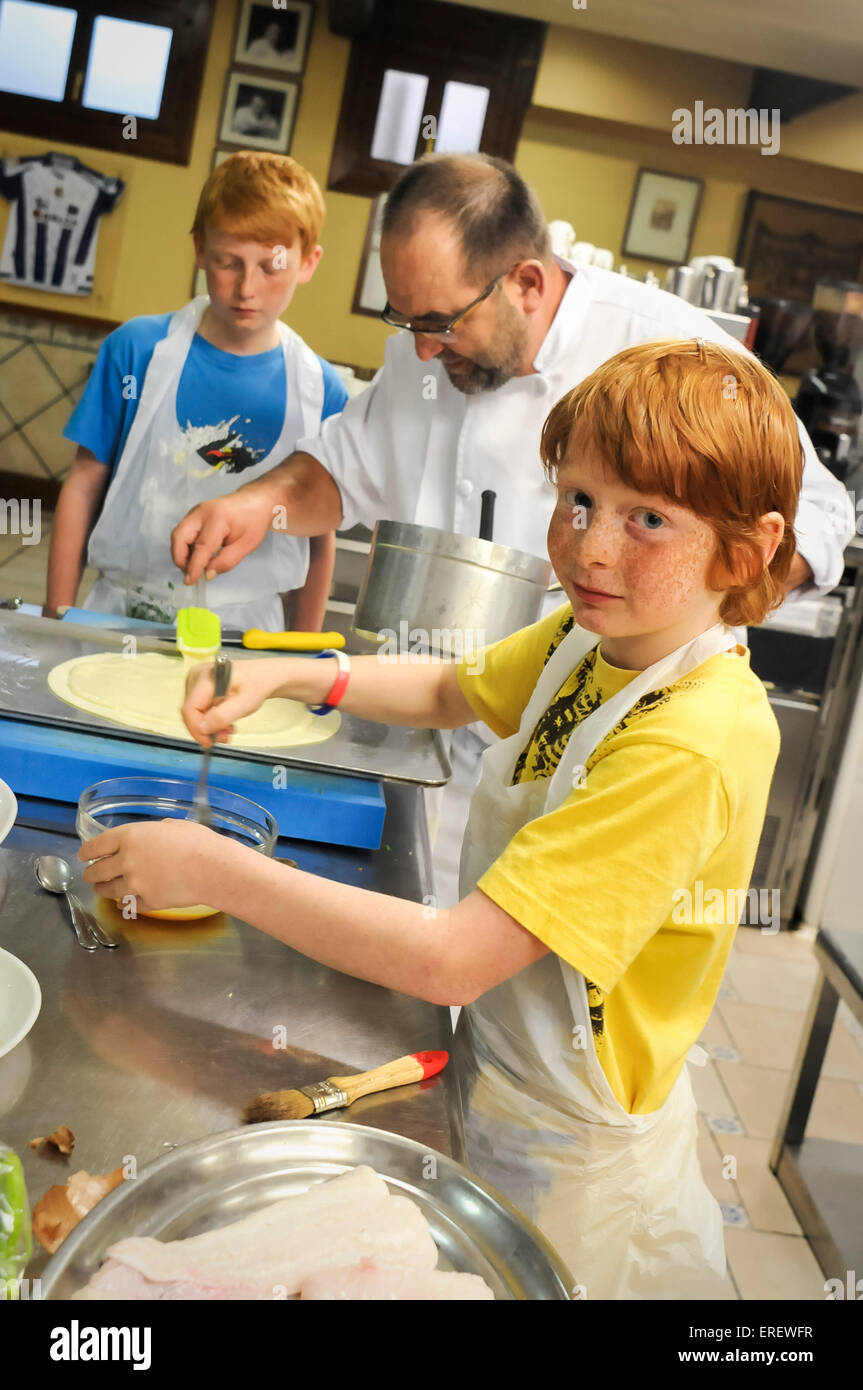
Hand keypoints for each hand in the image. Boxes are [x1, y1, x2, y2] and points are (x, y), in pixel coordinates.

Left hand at [79, 820, 227, 910]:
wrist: (213, 869)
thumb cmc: (198, 842)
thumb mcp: (172, 826)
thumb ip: (155, 831)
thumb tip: (153, 835)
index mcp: (130, 837)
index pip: (97, 845)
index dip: (86, 851)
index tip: (83, 855)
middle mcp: (126, 861)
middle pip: (97, 871)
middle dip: (91, 873)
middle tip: (91, 875)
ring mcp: (135, 884)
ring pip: (108, 891)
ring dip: (103, 890)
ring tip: (102, 890)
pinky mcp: (147, 902)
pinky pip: (129, 905)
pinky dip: (125, 904)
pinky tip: (124, 903)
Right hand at [171, 486, 274, 585]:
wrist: (254, 502)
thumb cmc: (253, 521)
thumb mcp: (246, 545)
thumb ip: (226, 561)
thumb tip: (207, 574)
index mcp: (218, 518)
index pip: (201, 546)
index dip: (194, 566)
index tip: (190, 581)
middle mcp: (201, 512)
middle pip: (179, 536)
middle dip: (180, 558)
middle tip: (190, 573)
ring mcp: (195, 512)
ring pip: (178, 535)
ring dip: (182, 554)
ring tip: (195, 566)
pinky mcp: (193, 516)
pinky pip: (183, 533)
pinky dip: (185, 547)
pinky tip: (197, 556)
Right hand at [183, 658, 291, 744]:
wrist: (265, 676)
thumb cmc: (257, 685)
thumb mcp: (244, 704)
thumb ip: (222, 716)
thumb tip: (202, 729)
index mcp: (205, 676)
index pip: (190, 708)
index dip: (197, 729)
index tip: (209, 743)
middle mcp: (196, 676)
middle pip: (191, 711)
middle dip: (206, 729)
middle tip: (225, 737)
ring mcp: (196, 681)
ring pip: (194, 713)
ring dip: (210, 726)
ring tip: (229, 730)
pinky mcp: (199, 687)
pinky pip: (199, 709)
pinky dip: (211, 720)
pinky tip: (225, 723)